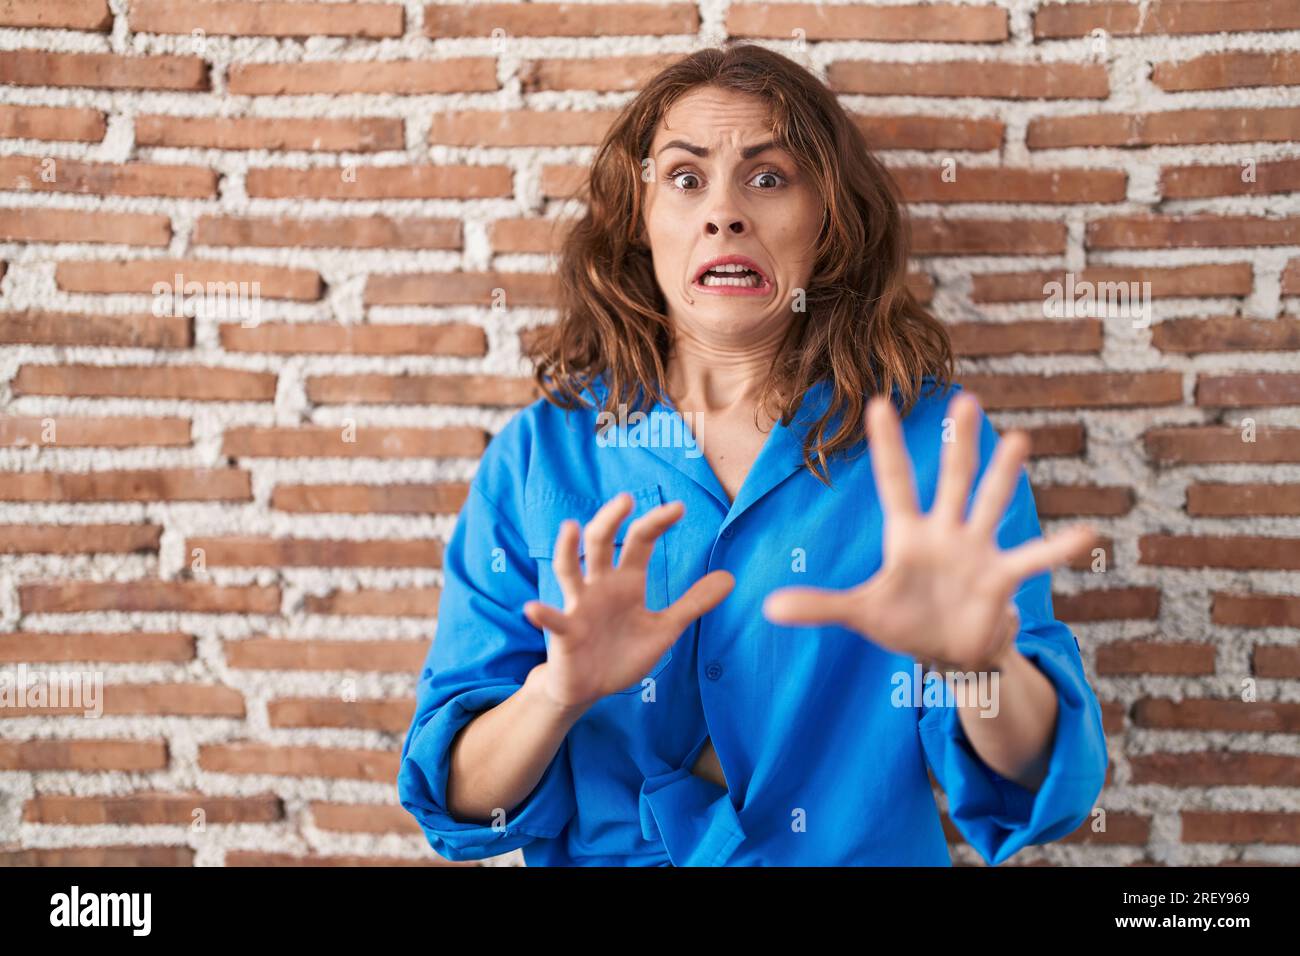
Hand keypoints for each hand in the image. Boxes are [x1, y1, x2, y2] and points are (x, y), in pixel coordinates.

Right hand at [524, 492, 733, 709]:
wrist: (591, 689)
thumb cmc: (623, 653)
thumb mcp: (665, 629)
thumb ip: (693, 603)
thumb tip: (730, 578)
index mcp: (626, 581)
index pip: (640, 541)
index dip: (656, 523)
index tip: (678, 508)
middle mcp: (599, 585)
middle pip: (600, 543)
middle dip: (611, 520)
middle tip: (626, 499)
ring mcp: (578, 606)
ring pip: (569, 571)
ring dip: (567, 549)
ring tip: (570, 527)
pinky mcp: (564, 633)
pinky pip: (552, 621)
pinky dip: (542, 614)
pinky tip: (534, 609)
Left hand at [762, 392, 1095, 671]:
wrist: (949, 653)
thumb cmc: (905, 623)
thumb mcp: (860, 613)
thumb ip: (819, 606)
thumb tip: (766, 608)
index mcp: (907, 535)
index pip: (894, 482)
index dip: (886, 446)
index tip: (876, 402)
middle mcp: (945, 532)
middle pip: (951, 479)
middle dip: (957, 443)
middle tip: (965, 399)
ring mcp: (976, 551)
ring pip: (991, 505)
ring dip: (1003, 476)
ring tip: (1019, 440)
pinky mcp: (1001, 579)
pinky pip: (1031, 560)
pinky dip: (1057, 549)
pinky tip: (1088, 535)